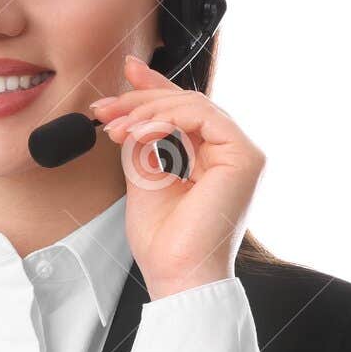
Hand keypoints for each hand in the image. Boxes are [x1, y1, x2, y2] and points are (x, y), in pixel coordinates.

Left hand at [89, 54, 265, 299]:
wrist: (177, 275)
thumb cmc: (164, 243)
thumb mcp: (144, 177)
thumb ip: (144, 142)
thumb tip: (132, 110)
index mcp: (212, 160)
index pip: (184, 113)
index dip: (155, 89)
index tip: (125, 75)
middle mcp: (231, 155)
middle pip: (187, 104)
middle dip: (141, 99)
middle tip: (106, 107)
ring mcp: (242, 155)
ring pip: (193, 105)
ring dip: (147, 111)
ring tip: (116, 127)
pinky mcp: (244, 158)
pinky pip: (203, 116)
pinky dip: (166, 118)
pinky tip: (138, 132)